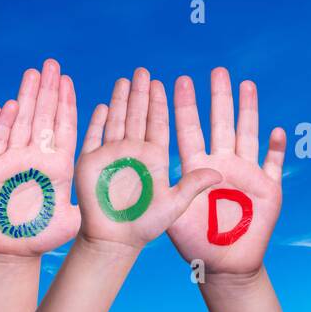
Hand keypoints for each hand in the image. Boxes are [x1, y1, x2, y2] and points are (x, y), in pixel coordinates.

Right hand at [0, 59, 81, 256]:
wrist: (13, 251)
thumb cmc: (43, 235)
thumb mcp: (72, 217)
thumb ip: (86, 198)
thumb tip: (110, 186)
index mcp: (58, 165)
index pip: (64, 127)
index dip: (66, 104)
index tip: (69, 80)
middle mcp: (37, 158)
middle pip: (43, 117)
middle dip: (48, 90)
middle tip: (52, 63)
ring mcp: (14, 161)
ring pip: (21, 122)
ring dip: (27, 97)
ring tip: (33, 72)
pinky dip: (2, 124)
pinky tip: (8, 104)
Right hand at [75, 69, 221, 248]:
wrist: (115, 240)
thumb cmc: (145, 225)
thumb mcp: (175, 205)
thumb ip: (193, 186)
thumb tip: (220, 172)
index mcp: (154, 158)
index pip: (158, 123)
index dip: (159, 103)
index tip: (163, 82)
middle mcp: (133, 152)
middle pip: (137, 116)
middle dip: (140, 94)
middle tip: (144, 71)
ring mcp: (111, 155)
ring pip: (116, 120)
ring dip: (119, 100)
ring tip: (125, 80)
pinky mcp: (91, 162)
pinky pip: (93, 136)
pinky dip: (96, 121)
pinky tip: (101, 105)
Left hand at [166, 68, 284, 276]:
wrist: (224, 265)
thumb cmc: (194, 242)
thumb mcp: (176, 215)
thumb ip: (179, 191)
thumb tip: (181, 168)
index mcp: (197, 168)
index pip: (189, 131)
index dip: (185, 107)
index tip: (179, 81)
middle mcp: (222, 164)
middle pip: (221, 124)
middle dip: (219, 98)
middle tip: (218, 70)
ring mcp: (247, 173)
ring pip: (248, 134)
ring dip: (248, 111)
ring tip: (247, 85)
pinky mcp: (268, 188)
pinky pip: (274, 164)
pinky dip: (277, 148)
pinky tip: (277, 131)